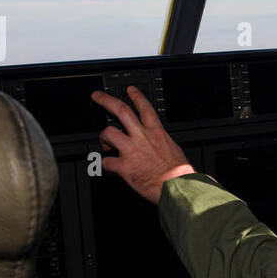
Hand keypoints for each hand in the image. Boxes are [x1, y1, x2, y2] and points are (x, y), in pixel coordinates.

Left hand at [91, 86, 195, 203]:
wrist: (177, 187)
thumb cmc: (179, 174)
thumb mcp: (173, 150)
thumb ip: (160, 143)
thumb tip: (156, 144)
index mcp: (157, 133)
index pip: (145, 108)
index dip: (136, 96)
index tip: (130, 90)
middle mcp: (142, 138)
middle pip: (121, 111)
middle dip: (106, 101)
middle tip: (97, 96)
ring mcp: (131, 150)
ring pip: (108, 132)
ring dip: (103, 137)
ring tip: (105, 144)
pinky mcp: (124, 166)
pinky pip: (106, 162)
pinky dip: (106, 165)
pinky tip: (110, 167)